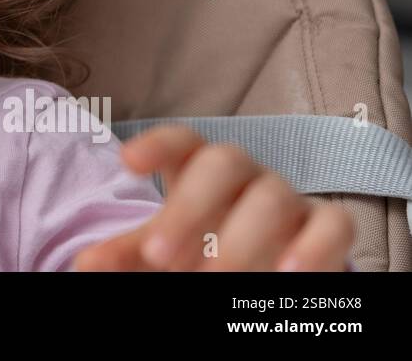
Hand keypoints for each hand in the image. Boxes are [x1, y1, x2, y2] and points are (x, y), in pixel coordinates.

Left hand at [73, 124, 354, 270]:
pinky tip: (287, 274)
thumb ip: (127, 252)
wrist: (267, 267)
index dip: (156, 145)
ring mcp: (288, 197)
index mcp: (198, 167)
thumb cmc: (205, 242)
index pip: (181, 140)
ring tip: (214, 279)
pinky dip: (313, 248)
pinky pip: (334, 225)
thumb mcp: (163, 246)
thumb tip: (85, 263)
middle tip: (159, 256)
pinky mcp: (327, 227)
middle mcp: (245, 173)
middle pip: (221, 165)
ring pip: (271, 199)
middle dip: (188, 209)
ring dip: (240, 241)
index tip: (126, 162)